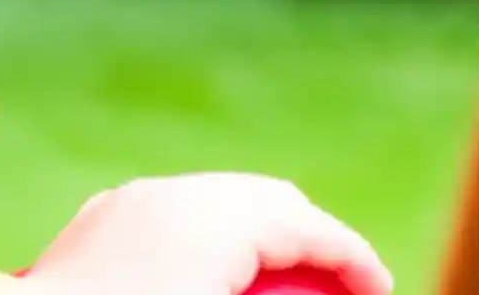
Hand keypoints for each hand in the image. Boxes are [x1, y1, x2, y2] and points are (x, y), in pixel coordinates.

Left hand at [26, 174, 391, 294]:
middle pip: (272, 200)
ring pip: (222, 200)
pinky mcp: (99, 219)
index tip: (379, 291)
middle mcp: (174, 194)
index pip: (310, 229)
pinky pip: (176, 213)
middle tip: (340, 287)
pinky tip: (215, 276)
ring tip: (284, 281)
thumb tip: (344, 293)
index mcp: (214, 220)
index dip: (356, 261)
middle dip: (313, 241)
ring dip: (262, 237)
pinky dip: (211, 238)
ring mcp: (130, 202)